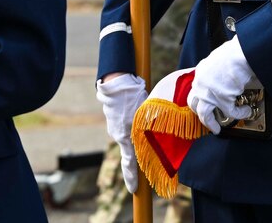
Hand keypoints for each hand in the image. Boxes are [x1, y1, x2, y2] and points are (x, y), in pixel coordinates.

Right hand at [96, 73, 146, 192]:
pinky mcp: (115, 117)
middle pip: (131, 149)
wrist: (117, 81)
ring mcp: (115, 126)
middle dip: (140, 153)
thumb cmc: (132, 97)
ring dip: (138, 135)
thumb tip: (156, 143)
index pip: (129, 163)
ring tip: (145, 128)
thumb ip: (147, 131)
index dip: (132, 177)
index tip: (133, 190)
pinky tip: (136, 115)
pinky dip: (133, 126)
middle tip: (149, 161)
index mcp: (124, 137)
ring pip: (130, 136)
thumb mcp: (142, 116)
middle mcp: (118, 134)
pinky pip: (126, 127)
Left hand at [186, 37, 254, 134]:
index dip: (202, 95)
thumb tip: (233, 77)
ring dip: (210, 123)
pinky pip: (231, 112)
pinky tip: (246, 112)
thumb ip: (223, 70)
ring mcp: (209, 93)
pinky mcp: (222, 100)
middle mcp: (201, 83)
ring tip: (216, 129)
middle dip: (198, 112)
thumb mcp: (223, 58)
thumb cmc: (236, 51)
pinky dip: (239, 114)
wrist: (241, 54)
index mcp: (202, 70)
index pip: (197, 87)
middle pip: (193, 102)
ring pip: (204, 114)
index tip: (208, 99)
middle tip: (206, 118)